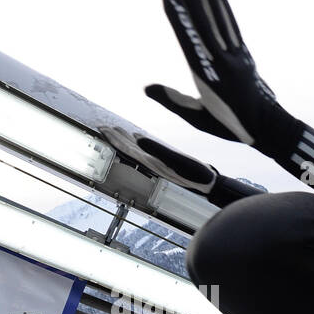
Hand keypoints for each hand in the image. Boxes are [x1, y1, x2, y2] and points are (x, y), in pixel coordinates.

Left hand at [99, 125, 217, 193]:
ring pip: (136, 151)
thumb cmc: (198, 174)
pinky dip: (138, 144)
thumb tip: (137, 138)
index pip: (128, 149)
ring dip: (125, 141)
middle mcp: (153, 165)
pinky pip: (146, 152)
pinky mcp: (166, 164)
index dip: (114, 139)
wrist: (211, 185)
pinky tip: (137, 139)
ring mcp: (158, 165)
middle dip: (116, 139)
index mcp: (153, 163)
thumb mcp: (179, 160)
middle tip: (103, 128)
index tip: (102, 129)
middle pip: (129, 150)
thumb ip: (158, 149)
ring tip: (116, 131)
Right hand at [146, 0, 296, 152]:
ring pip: (221, 20)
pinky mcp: (244, 53)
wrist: (269, 127)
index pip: (191, 42)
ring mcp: (236, 55)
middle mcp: (223, 62)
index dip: (180, 18)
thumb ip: (174, 102)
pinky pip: (233, 26)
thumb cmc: (230, 126)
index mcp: (209, 77)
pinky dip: (224, 7)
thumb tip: (148, 88)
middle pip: (205, 24)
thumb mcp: (199, 120)